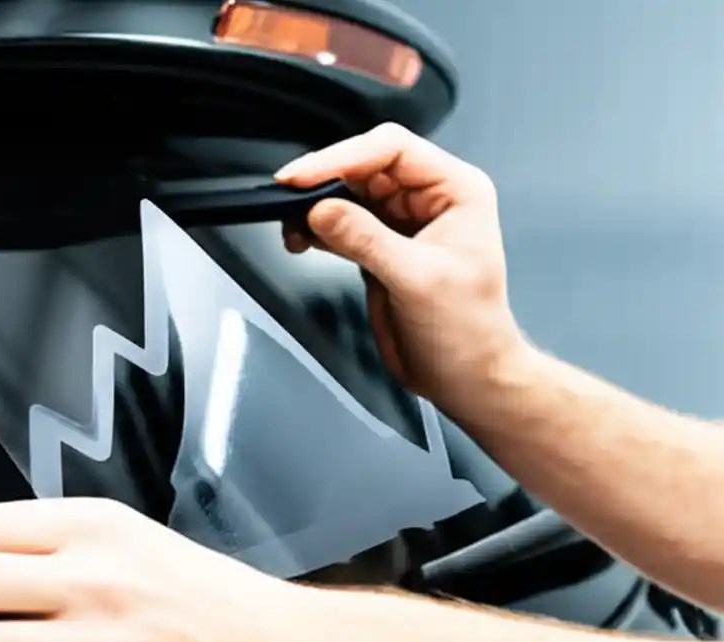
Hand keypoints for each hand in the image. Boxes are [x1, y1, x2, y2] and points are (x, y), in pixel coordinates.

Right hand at [274, 123, 530, 409]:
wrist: (466, 376)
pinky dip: (316, 228)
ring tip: (292, 226)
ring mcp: (402, 222)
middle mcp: (428, 198)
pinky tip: (301, 238)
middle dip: (323, 180)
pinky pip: (340, 222)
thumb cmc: (469, 331)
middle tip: (287, 197)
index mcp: (455, 190)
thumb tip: (321, 210)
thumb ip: (367, 240)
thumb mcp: (418, 280)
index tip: (303, 178)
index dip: (342, 157)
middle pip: (363, 166)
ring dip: (314, 205)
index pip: (391, 150)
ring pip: (347, 193)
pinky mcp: (379, 246)